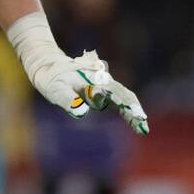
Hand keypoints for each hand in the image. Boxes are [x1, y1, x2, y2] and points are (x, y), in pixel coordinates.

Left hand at [31, 48, 148, 135]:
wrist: (49, 65)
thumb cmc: (52, 78)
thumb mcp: (55, 90)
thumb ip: (68, 100)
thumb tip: (82, 112)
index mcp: (94, 80)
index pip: (115, 94)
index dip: (127, 106)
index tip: (137, 117)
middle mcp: (102, 79)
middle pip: (124, 95)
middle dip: (134, 111)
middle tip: (144, 128)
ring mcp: (103, 82)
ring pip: (123, 95)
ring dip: (133, 110)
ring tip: (141, 127)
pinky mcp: (101, 87)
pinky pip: (118, 97)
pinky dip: (126, 107)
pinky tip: (134, 119)